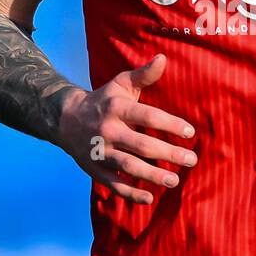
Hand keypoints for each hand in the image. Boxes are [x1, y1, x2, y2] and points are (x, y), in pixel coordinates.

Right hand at [57, 53, 196, 204]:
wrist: (65, 119)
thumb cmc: (103, 100)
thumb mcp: (121, 84)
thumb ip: (144, 75)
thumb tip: (163, 58)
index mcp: (116, 108)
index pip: (147, 116)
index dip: (170, 124)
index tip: (190, 132)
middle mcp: (108, 130)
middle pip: (141, 144)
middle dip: (168, 154)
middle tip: (191, 160)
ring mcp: (100, 152)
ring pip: (128, 166)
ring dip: (152, 175)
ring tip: (174, 180)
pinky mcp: (95, 169)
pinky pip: (114, 184)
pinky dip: (130, 193)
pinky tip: (149, 198)